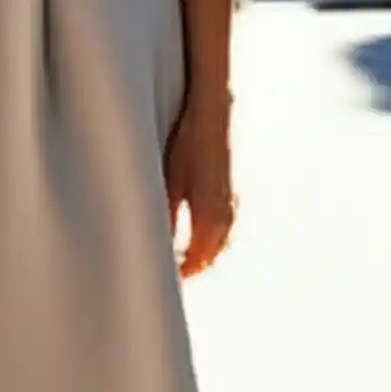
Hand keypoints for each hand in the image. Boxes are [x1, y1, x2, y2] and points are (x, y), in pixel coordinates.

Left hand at [165, 96, 236, 277]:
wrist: (216, 112)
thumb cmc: (189, 143)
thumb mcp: (170, 183)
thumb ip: (166, 220)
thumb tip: (156, 248)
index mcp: (212, 219)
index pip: (196, 263)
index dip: (179, 275)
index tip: (159, 279)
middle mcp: (228, 217)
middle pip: (209, 258)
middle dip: (189, 267)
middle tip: (164, 273)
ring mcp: (234, 205)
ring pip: (218, 244)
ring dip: (199, 254)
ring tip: (174, 257)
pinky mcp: (233, 193)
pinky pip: (223, 228)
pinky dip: (207, 239)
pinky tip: (191, 233)